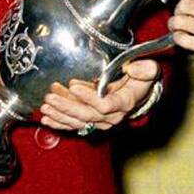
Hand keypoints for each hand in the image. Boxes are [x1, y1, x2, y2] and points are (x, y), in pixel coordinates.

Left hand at [38, 57, 158, 132]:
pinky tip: (46, 119)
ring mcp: (101, 122)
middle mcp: (112, 116)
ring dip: (59, 115)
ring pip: (78, 122)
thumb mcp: (148, 71)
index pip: (105, 104)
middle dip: (66, 107)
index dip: (88, 97)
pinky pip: (74, 126)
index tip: (73, 86)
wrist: (140, 95)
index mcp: (124, 103)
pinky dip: (59, 123)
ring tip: (45, 107)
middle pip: (86, 115)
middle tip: (50, 97)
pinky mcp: (92, 123)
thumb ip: (144, 69)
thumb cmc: (141, 81)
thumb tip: (131, 68)